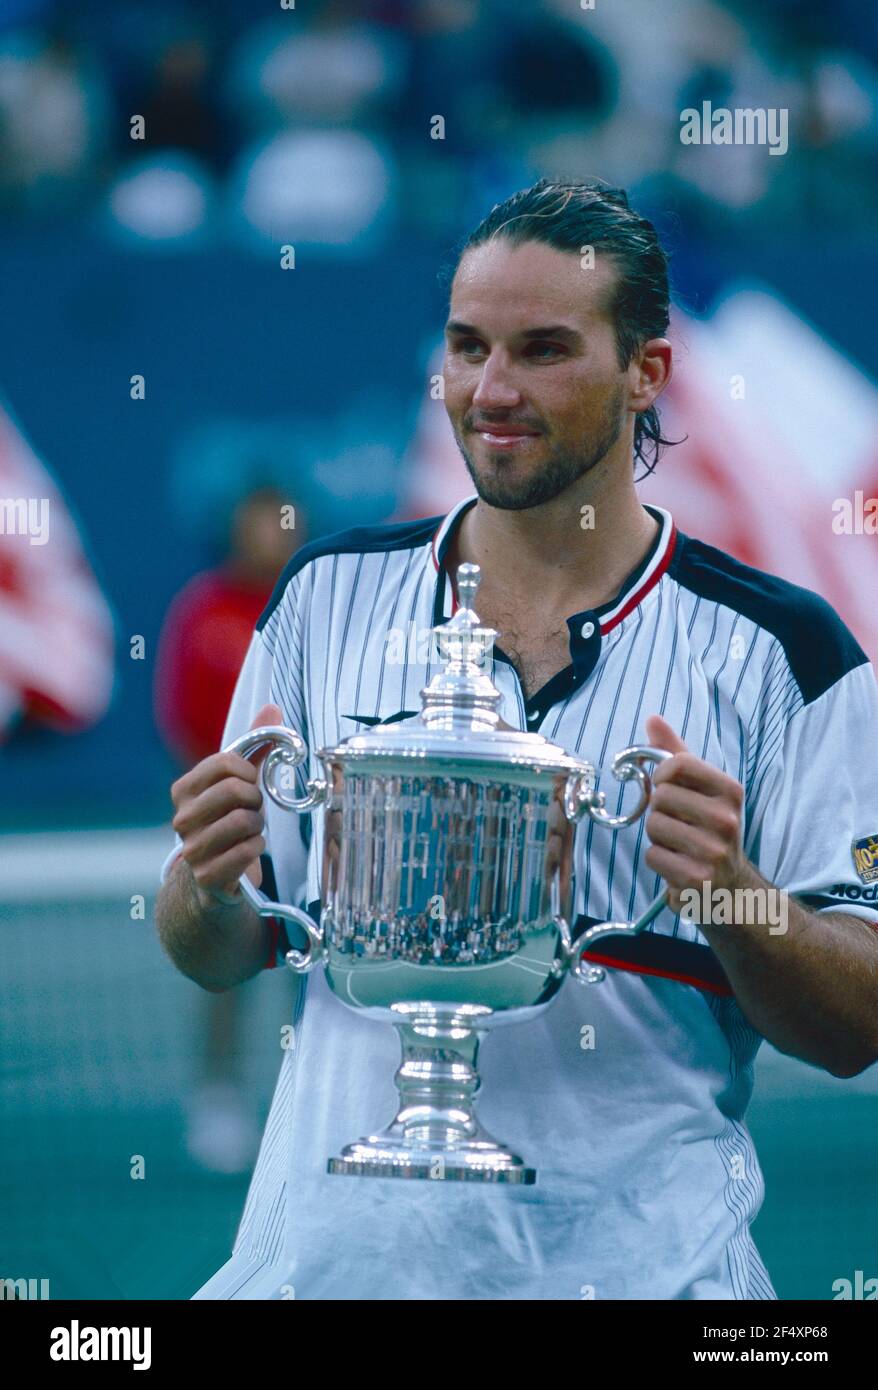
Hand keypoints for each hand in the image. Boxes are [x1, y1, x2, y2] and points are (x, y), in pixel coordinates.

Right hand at [170, 703, 282, 906]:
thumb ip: (254, 745)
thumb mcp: (239, 781)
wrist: (214, 876)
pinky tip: (247, 851)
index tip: (248, 784)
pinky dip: (257, 848)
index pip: (225, 761)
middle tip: (252, 810)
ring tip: (249, 831)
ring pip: (244, 820)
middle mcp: (181, 817)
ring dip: (258, 826)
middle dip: (255, 799)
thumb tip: (272, 708)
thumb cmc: (228, 821)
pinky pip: (249, 850)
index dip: (248, 771)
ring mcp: (192, 848)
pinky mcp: (207, 875)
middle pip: (236, 789)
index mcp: (183, 789)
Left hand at [642, 714, 746, 915]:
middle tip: (677, 823)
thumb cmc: (708, 828)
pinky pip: (653, 856)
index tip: (666, 785)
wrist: (730, 885)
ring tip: (679, 844)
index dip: (661, 773)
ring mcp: (714, 852)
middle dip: (659, 810)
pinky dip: (659, 861)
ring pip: (653, 826)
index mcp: (730, 790)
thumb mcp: (700, 788)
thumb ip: (675, 752)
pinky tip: (678, 865)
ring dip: (657, 837)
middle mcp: (727, 820)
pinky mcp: (697, 879)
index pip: (678, 763)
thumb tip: (653, 719)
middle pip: (661, 796)